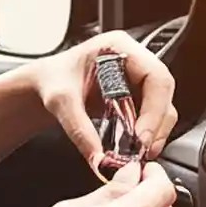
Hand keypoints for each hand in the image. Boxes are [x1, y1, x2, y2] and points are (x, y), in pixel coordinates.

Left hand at [30, 31, 178, 165]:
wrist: (42, 85)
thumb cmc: (50, 80)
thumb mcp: (60, 102)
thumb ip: (80, 130)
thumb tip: (99, 159)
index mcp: (120, 47)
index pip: (156, 77)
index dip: (155, 109)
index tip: (141, 136)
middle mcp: (134, 61)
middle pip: (163, 94)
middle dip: (156, 125)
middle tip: (142, 150)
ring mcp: (136, 79)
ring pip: (161, 108)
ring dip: (154, 133)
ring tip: (138, 153)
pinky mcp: (135, 98)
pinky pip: (151, 118)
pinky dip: (146, 135)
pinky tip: (134, 148)